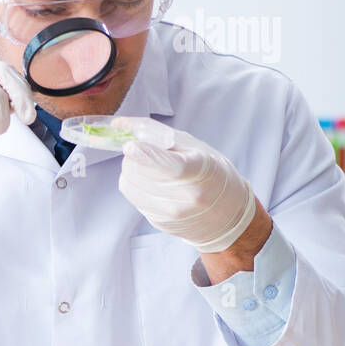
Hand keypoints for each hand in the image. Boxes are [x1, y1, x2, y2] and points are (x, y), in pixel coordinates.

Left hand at [115, 117, 257, 253]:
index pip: (169, 166)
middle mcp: (185, 197)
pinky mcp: (157, 222)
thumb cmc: (211, 172)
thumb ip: (156, 132)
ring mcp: (170, 213)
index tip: (130, 146)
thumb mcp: (193, 146)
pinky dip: (135, 184)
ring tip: (154, 169)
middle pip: (140, 171)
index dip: (146, 155)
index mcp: (200, 173)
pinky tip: (154, 183)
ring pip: (128, 182)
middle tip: (149, 152)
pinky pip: (131, 195)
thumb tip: (119, 124)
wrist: (225, 213)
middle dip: (135, 156)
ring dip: (133, 169)